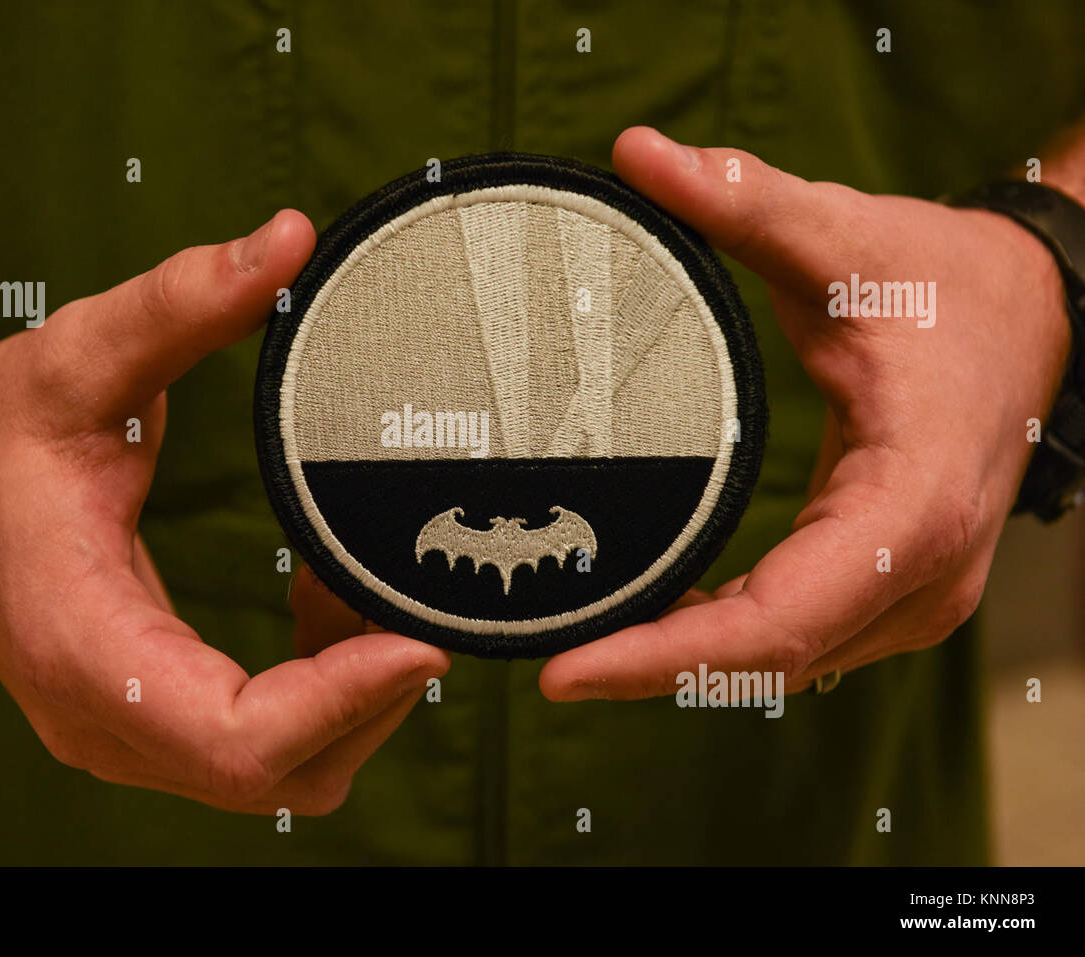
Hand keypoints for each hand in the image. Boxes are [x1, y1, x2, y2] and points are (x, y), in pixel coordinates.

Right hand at [0, 210, 449, 812]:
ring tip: (362, 589)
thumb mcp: (76, 355)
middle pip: (273, 772)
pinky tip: (323, 606)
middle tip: (411, 603)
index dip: (340, 703)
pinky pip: (256, 748)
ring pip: (275, 774)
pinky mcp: (145, 723)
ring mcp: (123, 733)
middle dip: (366, 700)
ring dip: (348, 701)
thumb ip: (182, 302)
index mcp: (81, 643)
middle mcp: (101, 718)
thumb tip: (292, 238)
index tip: (419, 642)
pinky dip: (317, 696)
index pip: (232, 736)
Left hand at [540, 126, 1070, 699]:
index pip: (778, 618)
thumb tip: (636, 152)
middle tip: (546, 662)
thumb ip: (743, 201)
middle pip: (769, 658)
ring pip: (784, 662)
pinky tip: (656, 622)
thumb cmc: (948, 281)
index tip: (568, 670)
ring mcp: (917, 589)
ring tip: (581, 650)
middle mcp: (923, 571)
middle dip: (654, 669)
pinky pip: (801, 637)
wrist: (1037, 313)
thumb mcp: (848, 238)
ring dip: (685, 663)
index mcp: (912, 502)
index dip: (670, 655)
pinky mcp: (898, 584)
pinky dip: (724, 641)